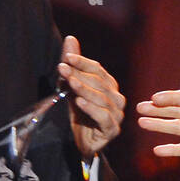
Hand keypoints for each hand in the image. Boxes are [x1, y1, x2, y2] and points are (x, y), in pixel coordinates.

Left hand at [57, 35, 124, 159]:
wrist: (81, 143)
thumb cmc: (80, 115)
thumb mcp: (73, 87)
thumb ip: (74, 64)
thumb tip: (70, 37)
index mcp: (110, 87)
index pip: (99, 70)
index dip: (83, 62)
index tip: (67, 58)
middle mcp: (117, 99)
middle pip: (100, 83)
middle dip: (80, 75)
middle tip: (62, 68)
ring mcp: (116, 116)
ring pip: (102, 98)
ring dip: (84, 89)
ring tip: (69, 83)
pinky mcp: (111, 131)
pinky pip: (104, 117)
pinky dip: (91, 108)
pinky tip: (79, 102)